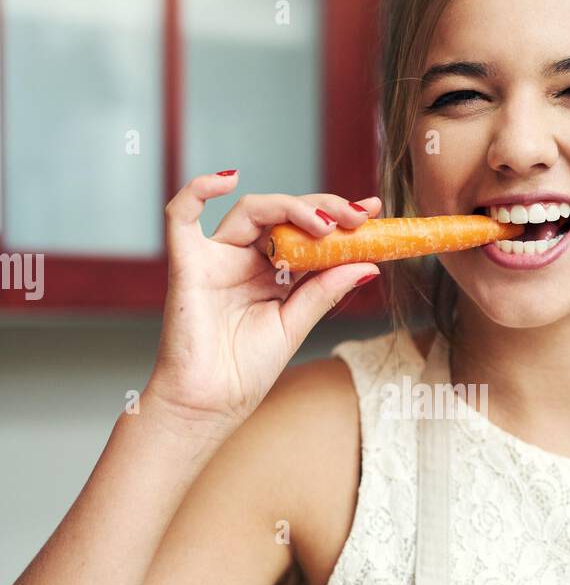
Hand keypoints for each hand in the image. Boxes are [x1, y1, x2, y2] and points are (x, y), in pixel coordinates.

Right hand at [147, 171, 380, 427]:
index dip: (338, 217)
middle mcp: (244, 259)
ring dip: (290, 208)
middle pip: (283, 215)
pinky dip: (197, 189)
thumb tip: (369, 264)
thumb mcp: (296, 325)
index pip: (306, 232)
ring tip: (324, 224)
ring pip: (251, 211)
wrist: (209, 405)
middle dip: (322, 208)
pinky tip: (227, 179)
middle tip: (357, 215)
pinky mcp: (186, 264)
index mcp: (272, 273)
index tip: (373, 210)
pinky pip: (180, 216)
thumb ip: (324, 291)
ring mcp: (215, 258)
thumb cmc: (246, 371)